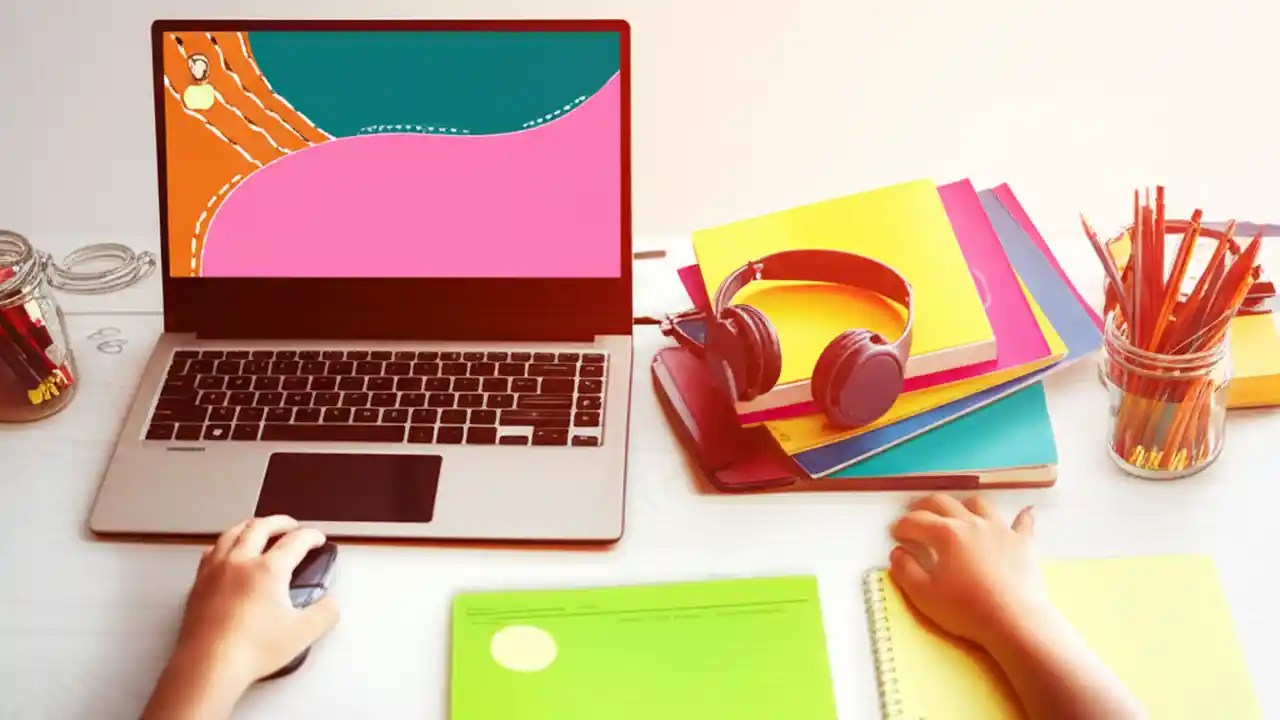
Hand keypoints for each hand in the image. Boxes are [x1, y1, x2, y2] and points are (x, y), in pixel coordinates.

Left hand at [143, 516, 339, 718]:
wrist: (209, 666)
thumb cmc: (249, 650)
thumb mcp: (302, 634)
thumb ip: (325, 614)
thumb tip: (331, 604)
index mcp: (268, 570)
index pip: (295, 541)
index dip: (311, 536)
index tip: (317, 539)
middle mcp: (240, 562)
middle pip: (261, 526)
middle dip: (280, 522)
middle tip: (290, 525)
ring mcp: (215, 571)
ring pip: (232, 533)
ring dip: (250, 525)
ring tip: (258, 527)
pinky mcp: (198, 584)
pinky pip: (211, 551)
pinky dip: (225, 543)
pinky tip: (225, 550)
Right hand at [888, 494, 1049, 647]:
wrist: (1015, 621)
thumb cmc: (966, 610)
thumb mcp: (924, 595)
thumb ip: (905, 570)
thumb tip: (897, 552)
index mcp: (945, 534)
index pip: (915, 521)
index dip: (901, 526)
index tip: (896, 535)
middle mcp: (972, 523)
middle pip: (943, 502)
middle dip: (924, 507)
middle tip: (917, 518)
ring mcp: (1000, 529)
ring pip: (980, 504)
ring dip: (965, 505)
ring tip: (960, 515)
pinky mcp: (1023, 541)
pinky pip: (1022, 522)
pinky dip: (1018, 518)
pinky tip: (1018, 517)